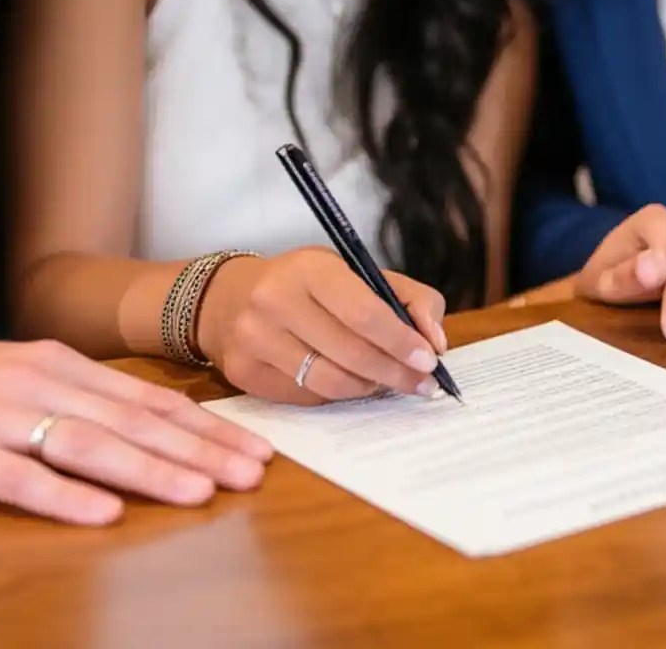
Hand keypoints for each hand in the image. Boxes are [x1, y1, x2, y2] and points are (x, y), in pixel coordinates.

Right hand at [0, 337, 273, 525]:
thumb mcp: (18, 376)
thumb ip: (77, 397)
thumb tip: (146, 424)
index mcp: (59, 366)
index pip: (149, 401)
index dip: (207, 427)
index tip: (255, 448)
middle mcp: (39, 385)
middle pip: (133, 422)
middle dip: (199, 450)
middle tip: (251, 475)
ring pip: (88, 445)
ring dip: (149, 470)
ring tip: (200, 493)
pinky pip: (19, 478)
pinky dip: (64, 496)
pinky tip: (104, 514)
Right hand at [197, 248, 447, 404]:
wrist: (230, 299)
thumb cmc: (308, 286)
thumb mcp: (357, 273)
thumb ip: (408, 299)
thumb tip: (436, 343)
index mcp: (309, 269)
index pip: (365, 313)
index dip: (402, 342)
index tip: (430, 360)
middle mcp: (274, 301)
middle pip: (351, 354)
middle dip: (396, 373)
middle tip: (421, 384)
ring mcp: (254, 340)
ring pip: (330, 383)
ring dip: (369, 388)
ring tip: (387, 382)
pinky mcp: (244, 374)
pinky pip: (307, 397)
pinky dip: (337, 394)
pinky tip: (347, 381)